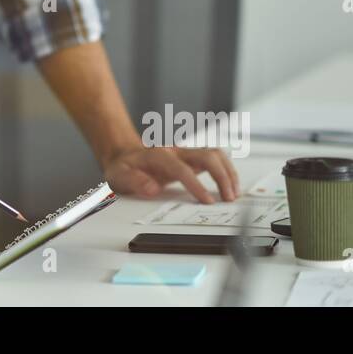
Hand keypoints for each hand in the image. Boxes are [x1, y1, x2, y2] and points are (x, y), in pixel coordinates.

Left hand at [103, 145, 239, 202]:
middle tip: (228, 198)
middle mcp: (175, 151)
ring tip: (234, 194)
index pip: (182, 168)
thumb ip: (134, 181)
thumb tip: (152, 188)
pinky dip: (227, 171)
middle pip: (206, 155)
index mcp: (158, 156)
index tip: (208, 201)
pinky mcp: (192, 159)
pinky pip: (215, 159)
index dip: (197, 184)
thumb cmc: (123, 167)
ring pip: (215, 154)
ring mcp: (185, 154)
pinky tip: (231, 186)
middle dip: (221, 176)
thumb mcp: (118, 176)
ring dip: (228, 172)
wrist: (124, 155)